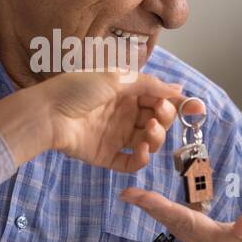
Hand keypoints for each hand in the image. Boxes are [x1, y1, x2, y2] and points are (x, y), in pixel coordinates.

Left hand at [0, 70, 181, 169]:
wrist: (47, 113)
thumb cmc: (76, 89)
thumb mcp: (116, 78)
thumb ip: (149, 85)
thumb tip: (177, 88)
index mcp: (126, 92)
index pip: (159, 99)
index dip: (176, 104)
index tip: (195, 107)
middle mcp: (123, 114)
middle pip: (157, 121)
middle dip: (165, 119)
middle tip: (158, 115)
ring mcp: (115, 136)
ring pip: (148, 142)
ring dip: (156, 138)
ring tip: (148, 131)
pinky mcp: (106, 156)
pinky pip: (130, 163)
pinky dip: (140, 160)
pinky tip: (142, 152)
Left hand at [119, 188, 241, 241]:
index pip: (182, 221)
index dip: (158, 207)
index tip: (136, 196)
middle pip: (175, 225)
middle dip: (151, 209)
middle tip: (127, 193)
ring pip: (179, 229)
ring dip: (159, 213)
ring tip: (140, 199)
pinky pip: (187, 231)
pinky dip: (173, 217)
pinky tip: (167, 210)